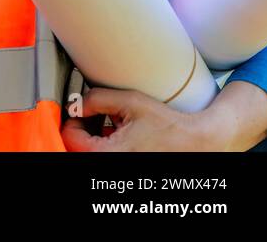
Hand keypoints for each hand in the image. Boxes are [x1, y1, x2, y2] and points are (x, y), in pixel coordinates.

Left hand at [61, 86, 225, 150]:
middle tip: (97, 116)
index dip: (75, 119)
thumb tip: (79, 104)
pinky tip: (121, 134)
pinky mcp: (127, 166)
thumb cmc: (169, 125)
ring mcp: (119, 167)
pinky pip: (107, 155)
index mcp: (107, 153)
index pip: (70, 137)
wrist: (196, 141)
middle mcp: (111, 164)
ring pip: (92, 151)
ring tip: (113, 124)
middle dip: (85, 128)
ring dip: (96, 136)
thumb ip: (97, 99)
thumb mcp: (129, 102)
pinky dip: (108, 144)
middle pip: (79, 146)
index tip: (84, 111)